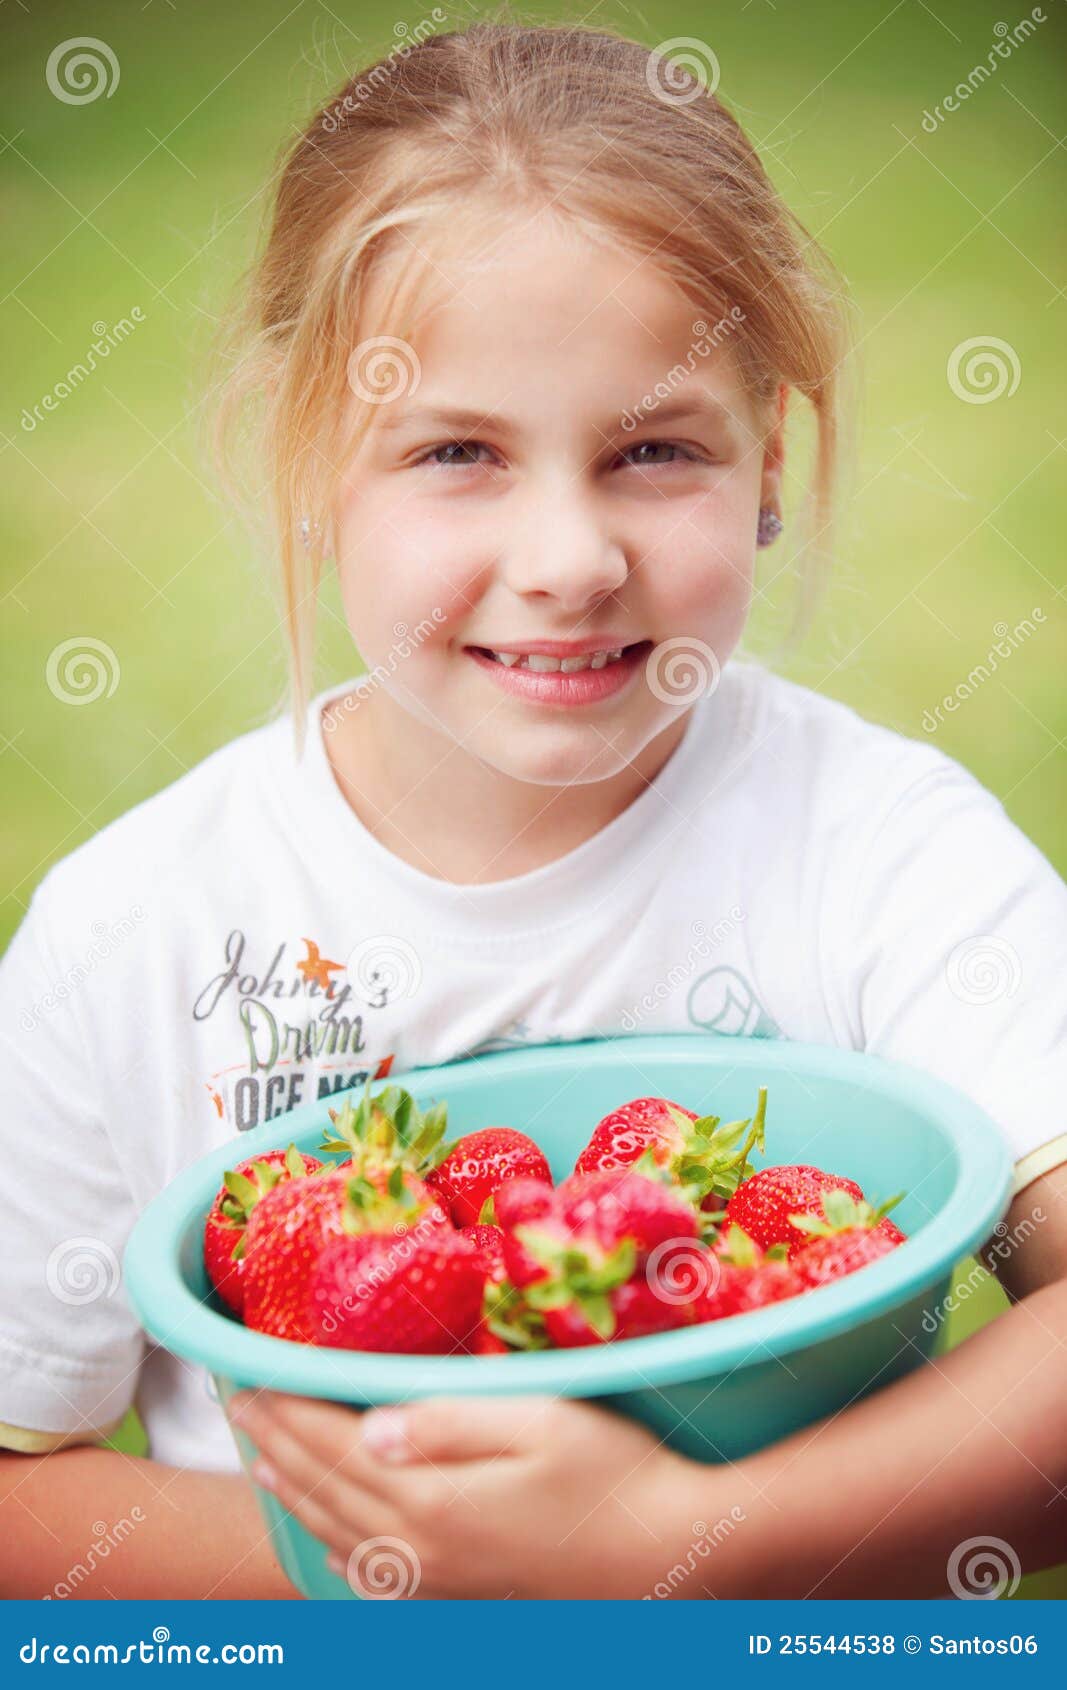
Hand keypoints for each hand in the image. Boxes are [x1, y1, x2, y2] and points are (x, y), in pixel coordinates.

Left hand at [227, 1389, 711, 1598]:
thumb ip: (449, 1423)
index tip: (250, 1375)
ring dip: (295, 1492)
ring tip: (264, 1458)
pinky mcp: (462, 1595)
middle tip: (241, 1404)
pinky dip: (335, 1546)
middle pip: (327, 1490)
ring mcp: (440, 1580)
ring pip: (340, 1534)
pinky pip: (375, 1575)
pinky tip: (329, 1534)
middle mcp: (422, 1548)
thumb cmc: (614, 1474)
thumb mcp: (541, 1424)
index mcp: (433, 1499)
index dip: (290, 1408)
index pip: (335, 1446)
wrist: (670, 1558)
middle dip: (278, 1443)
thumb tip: (366, 1428)